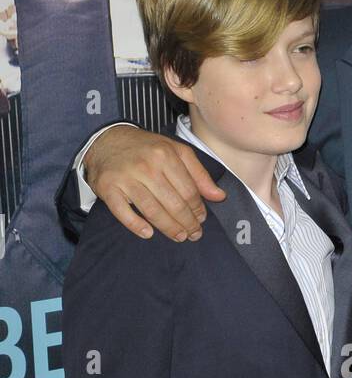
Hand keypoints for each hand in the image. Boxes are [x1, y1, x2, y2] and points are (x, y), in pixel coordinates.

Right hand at [84, 125, 225, 241]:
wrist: (106, 140)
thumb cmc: (146, 148)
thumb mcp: (176, 151)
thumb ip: (199, 174)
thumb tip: (219, 196)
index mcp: (166, 155)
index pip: (188, 191)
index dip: (198, 209)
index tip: (201, 219)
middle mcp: (146, 166)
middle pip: (174, 203)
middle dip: (187, 223)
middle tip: (193, 234)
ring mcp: (126, 178)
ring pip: (153, 211)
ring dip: (169, 228)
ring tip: (179, 237)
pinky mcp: (108, 188)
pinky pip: (123, 212)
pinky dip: (136, 225)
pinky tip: (148, 233)